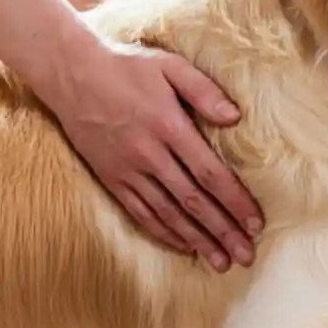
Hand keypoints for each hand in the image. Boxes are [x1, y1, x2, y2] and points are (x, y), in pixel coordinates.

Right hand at [38, 39, 262, 271]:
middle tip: (246, 256)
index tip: (255, 222)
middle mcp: (149, 154)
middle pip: (193, 201)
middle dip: (222, 230)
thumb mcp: (170, 65)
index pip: (210, 172)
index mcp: (169, 126)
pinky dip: (163, 233)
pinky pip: (140, 213)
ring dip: (197, 240)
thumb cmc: (127, 66)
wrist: (72, 74)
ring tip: (220, 262)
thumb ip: (203, 90)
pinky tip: (184, 247)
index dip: (235, 200)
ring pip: (168, 213)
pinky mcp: (111, 178)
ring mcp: (128, 170)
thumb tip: (235, 117)